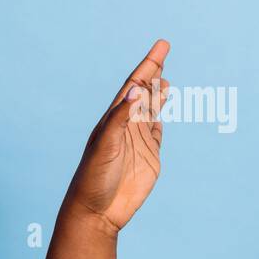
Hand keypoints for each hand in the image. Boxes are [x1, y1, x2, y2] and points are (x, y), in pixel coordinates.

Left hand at [61, 39, 170, 235]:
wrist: (97, 212)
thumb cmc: (93, 179)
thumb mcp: (105, 146)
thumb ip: (120, 119)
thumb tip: (136, 91)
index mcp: (113, 121)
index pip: (133, 86)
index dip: (148, 65)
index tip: (161, 46)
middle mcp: (126, 128)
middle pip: (143, 93)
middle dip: (153, 72)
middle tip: (163, 50)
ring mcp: (138, 143)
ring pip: (150, 112)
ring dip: (157, 95)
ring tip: (164, 79)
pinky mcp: (148, 159)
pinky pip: (156, 134)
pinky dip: (158, 121)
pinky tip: (159, 112)